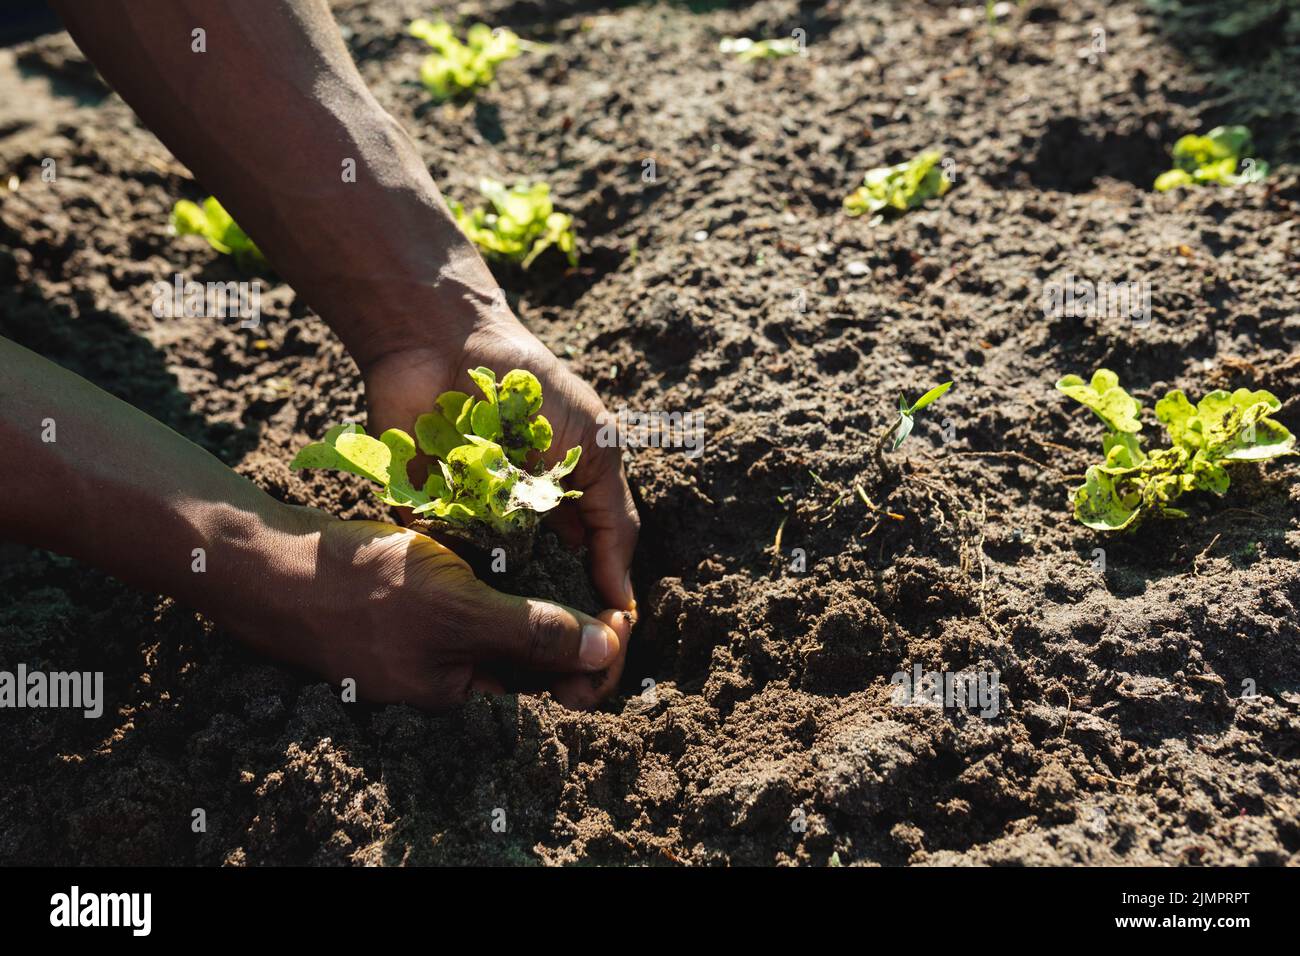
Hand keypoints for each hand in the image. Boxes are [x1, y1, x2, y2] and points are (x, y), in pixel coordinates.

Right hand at [225, 508, 633, 710]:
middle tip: (606, 583)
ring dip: (535, 594)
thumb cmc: (360, 590)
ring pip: (499, 620)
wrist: (269, 562)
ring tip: (573, 555)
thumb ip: (532, 631)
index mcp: (458, 690)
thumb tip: (606, 651)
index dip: (593, 658)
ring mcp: (425, 638)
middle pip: (528, 655)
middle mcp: (445, 672)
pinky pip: (468, 595)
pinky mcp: (410, 603)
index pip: (547, 688)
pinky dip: (496, 574)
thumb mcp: (458, 611)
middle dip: (570, 624)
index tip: (623, 616)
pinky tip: (517, 541)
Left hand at [360, 309, 639, 704]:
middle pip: (551, 606)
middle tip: (570, 696)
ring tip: (527, 684)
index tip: (611, 659)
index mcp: (573, 513)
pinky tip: (477, 639)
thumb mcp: (597, 447)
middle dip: (563, 652)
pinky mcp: (430, 526)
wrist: (444, 344)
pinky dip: (462, 604)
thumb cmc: (533, 389)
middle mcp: (529, 530)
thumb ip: (612, 519)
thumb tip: (621, 598)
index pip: (600, 586)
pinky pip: (449, 577)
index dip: (609, 627)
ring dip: (514, 642)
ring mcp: (480, 531)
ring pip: (502, 602)